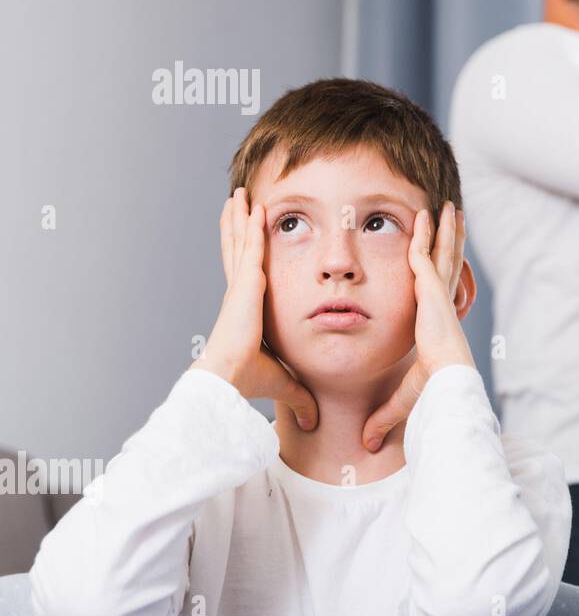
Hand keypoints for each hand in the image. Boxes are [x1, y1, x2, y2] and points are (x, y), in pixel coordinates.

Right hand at [190, 187, 318, 430]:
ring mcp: (240, 285)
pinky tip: (254, 206)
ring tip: (239, 195)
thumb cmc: (248, 380)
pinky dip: (251, 225)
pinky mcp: (246, 283)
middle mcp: (240, 293)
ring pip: (240, 242)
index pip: (246, 273)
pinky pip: (251, 247)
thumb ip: (298, 394)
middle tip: (237, 202)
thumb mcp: (282, 379)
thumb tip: (312, 420)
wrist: (228, 378)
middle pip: (237, 249)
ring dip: (240, 217)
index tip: (244, 235)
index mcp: (245, 309)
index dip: (243, 252)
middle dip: (237, 225)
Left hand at [361, 202, 471, 452]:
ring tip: (447, 207)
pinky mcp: (430, 287)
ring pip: (443, 253)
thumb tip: (365, 445)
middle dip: (452, 241)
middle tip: (454, 220)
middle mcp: (441, 303)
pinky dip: (427, 233)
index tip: (439, 259)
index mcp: (437, 323)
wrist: (447, 381)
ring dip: (445, 229)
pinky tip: (425, 214)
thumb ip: (383, 416)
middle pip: (448, 264)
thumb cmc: (434, 391)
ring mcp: (438, 293)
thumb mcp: (402, 398)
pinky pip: (426, 252)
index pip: (438, 292)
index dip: (440, 273)